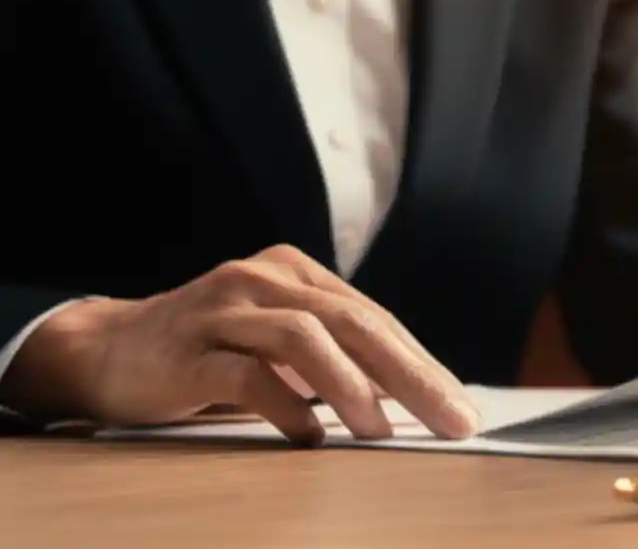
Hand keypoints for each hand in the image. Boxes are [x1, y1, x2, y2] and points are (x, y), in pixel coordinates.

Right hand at [0, 245, 479, 444]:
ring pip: (304, 337)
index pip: (374, 318)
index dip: (422, 363)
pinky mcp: (187, 351)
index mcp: (295, 273)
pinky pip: (246, 375)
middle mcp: (263, 279)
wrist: (105, 352)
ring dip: (350, 386)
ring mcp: (223, 310)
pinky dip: (285, 406)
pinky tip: (309, 436)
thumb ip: (334, 358)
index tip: (461, 407)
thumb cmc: (209, 355)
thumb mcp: (277, 346)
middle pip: (353, 322)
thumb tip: (409, 400)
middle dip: (411, 375)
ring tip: (379, 430)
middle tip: (451, 419)